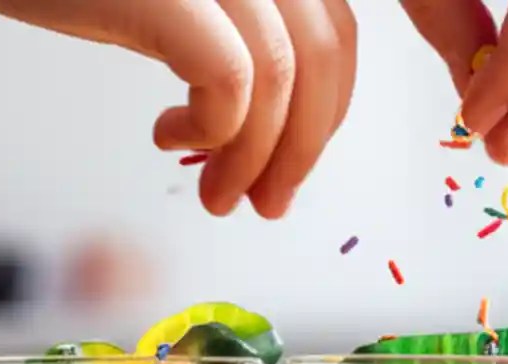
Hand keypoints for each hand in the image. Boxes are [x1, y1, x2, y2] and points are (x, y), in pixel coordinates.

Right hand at [0, 0, 356, 217]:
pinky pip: (229, 78)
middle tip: (269, 201)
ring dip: (257, 155)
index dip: (327, 109)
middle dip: (301, 146)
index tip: (294, 164)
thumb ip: (239, 45)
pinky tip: (171, 135)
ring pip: (281, 75)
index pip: (336, 33)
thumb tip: (282, 141)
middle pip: (321, 55)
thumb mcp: (182, 7)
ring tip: (220, 193)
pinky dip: (215, 129)